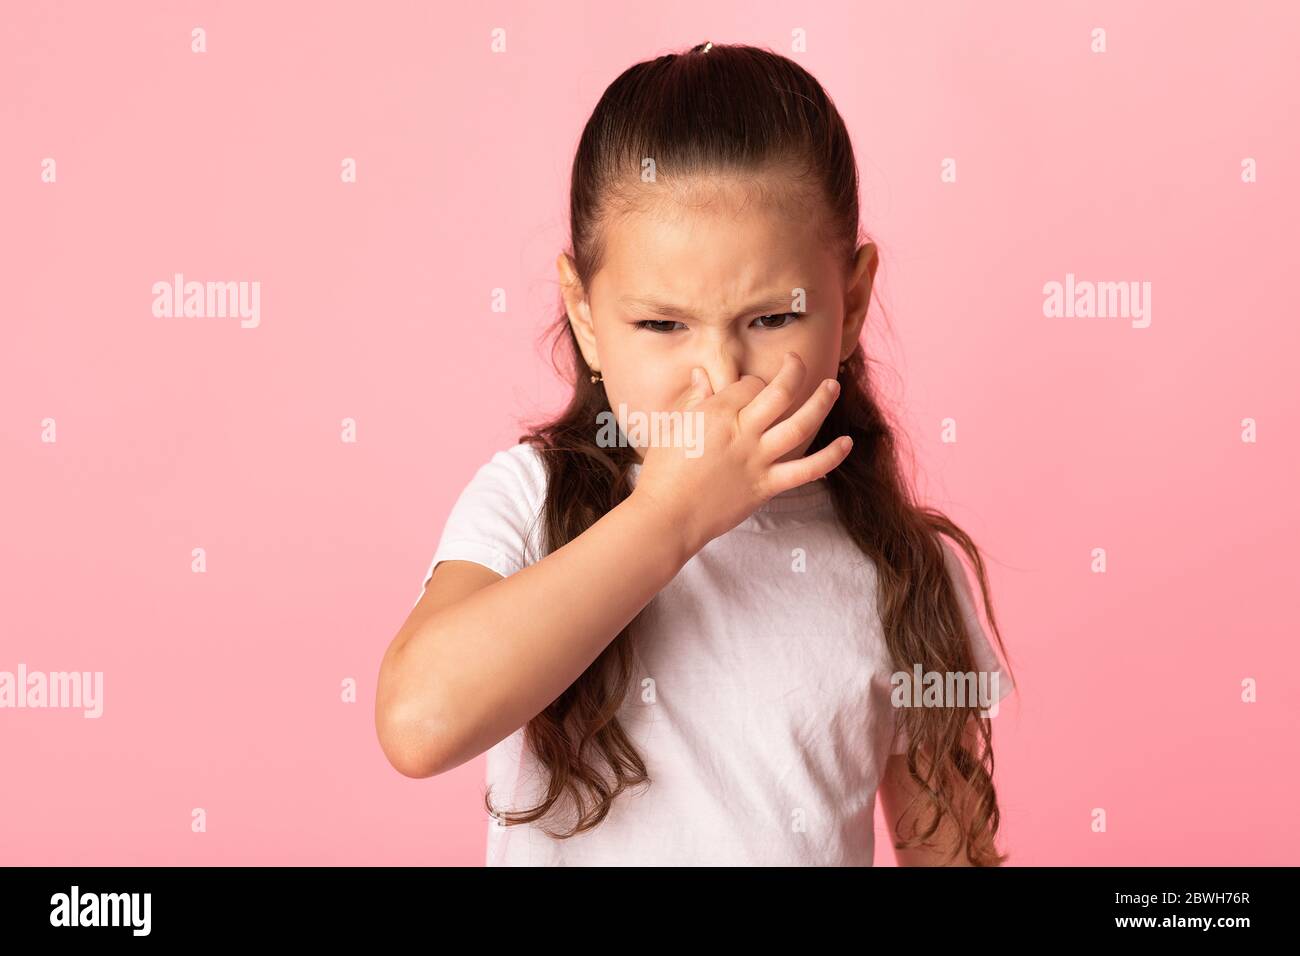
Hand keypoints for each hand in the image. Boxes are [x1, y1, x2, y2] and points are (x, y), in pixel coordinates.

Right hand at [629, 351, 851, 556]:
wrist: (667, 517)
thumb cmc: (662, 473)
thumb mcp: (673, 428)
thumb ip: (694, 401)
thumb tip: (701, 375)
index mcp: (717, 413)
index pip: (748, 385)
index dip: (752, 383)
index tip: (751, 389)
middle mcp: (742, 432)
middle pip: (780, 392)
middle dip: (794, 371)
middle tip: (800, 362)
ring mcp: (758, 460)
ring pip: (800, 425)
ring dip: (821, 403)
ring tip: (833, 387)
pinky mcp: (766, 486)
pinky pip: (806, 470)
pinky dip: (830, 457)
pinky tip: (846, 444)